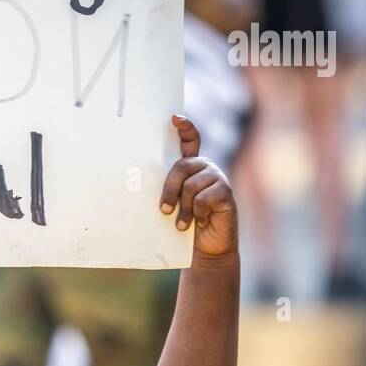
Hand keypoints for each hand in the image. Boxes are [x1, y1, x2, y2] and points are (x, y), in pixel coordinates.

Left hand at [159, 115, 236, 261]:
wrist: (207, 247)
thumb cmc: (184, 224)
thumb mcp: (172, 204)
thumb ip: (166, 189)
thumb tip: (138, 183)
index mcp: (191, 167)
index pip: (190, 140)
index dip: (185, 127)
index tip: (174, 118)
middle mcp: (205, 167)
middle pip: (181, 166)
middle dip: (169, 189)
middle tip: (164, 210)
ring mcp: (218, 177)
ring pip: (191, 186)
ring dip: (184, 209)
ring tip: (184, 223)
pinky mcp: (226, 192)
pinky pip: (203, 198)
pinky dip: (198, 214)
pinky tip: (201, 222)